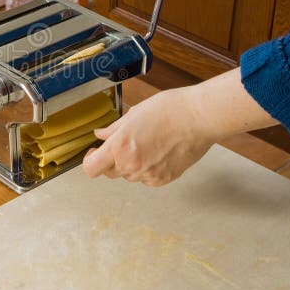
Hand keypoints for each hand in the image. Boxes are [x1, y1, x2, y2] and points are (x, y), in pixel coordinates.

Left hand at [82, 87, 215, 185]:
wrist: (199, 118)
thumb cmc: (169, 110)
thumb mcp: (134, 114)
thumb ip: (113, 129)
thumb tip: (101, 135)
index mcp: (120, 146)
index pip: (91, 168)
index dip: (90, 161)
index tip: (95, 153)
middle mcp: (132, 164)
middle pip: (110, 172)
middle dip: (112, 160)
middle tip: (125, 143)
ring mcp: (148, 175)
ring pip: (129, 175)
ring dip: (131, 164)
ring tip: (147, 143)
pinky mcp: (163, 179)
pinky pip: (146, 179)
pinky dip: (148, 169)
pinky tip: (158, 152)